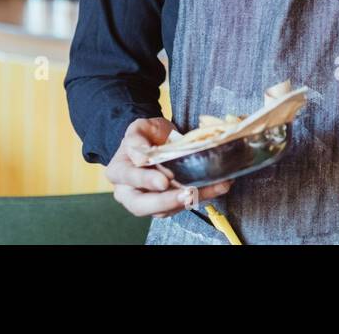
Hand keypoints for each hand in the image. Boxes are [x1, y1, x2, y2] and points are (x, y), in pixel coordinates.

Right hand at [105, 116, 232, 217]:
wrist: (156, 141)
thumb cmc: (145, 136)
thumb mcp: (139, 128)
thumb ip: (136, 139)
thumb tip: (142, 157)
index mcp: (119, 172)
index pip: (129, 178)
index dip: (145, 180)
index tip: (164, 180)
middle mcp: (129, 192)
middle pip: (142, 206)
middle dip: (166, 201)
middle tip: (187, 194)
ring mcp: (149, 201)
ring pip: (166, 209)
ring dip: (190, 200)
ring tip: (212, 187)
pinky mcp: (168, 204)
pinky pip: (183, 204)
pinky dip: (203, 195)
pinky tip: (219, 185)